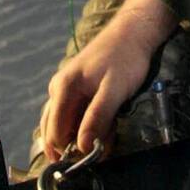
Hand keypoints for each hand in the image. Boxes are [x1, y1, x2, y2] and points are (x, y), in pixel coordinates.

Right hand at [41, 0, 177, 159]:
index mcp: (63, 88)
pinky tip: (108, 126)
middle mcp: (59, 89)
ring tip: (108, 137)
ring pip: (68, 124)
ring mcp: (68, 89)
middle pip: (57, 131)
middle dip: (78, 145)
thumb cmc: (125, 57)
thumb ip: (97, 117)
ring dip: (86, 136)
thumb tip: (82, 147)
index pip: (54, 133)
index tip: (94, 157)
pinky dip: (91, 125)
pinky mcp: (79, 90)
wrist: (135, 31)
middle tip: (104, 148)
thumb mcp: (114, 89)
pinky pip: (78, 115)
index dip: (71, 150)